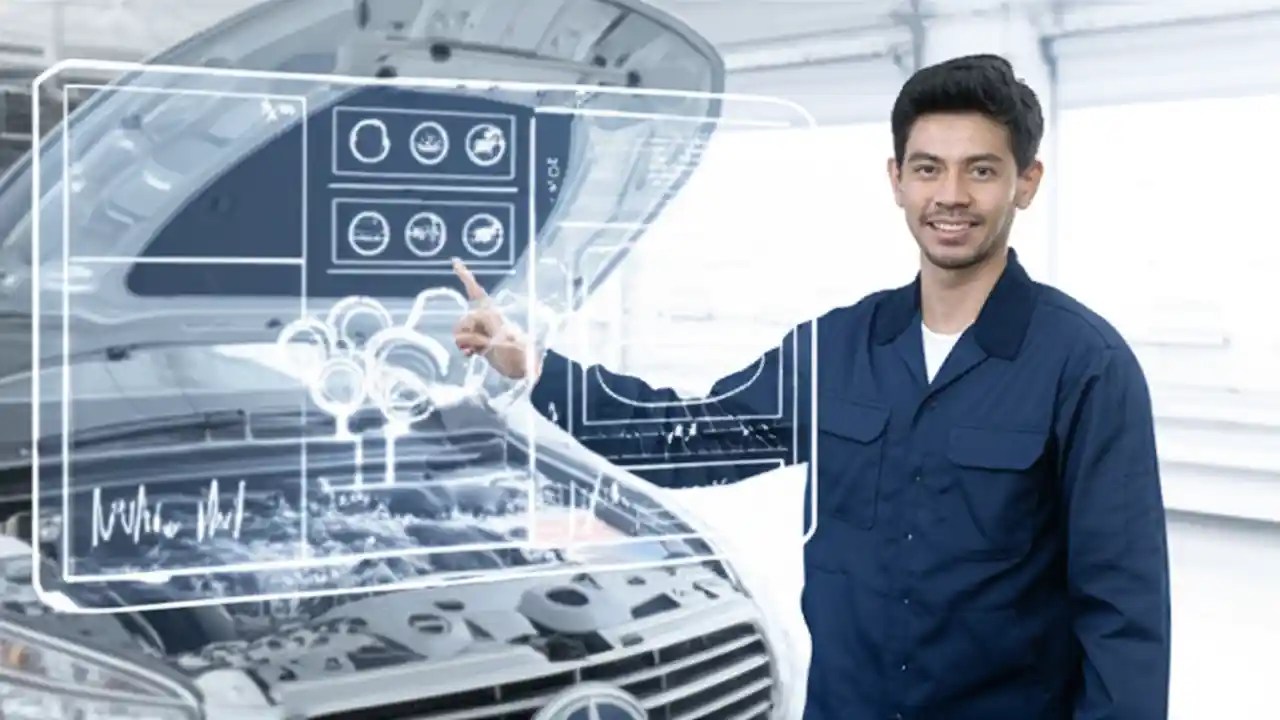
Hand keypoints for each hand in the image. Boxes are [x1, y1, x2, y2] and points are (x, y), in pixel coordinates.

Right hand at [451, 258, 539, 379]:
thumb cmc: (520, 356)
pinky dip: (465, 347)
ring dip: (464, 340)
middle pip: (465, 317)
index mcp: (494, 316)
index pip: (478, 293)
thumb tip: (466, 332)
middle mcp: (488, 321)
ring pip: (462, 330)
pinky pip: (466, 341)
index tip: (455, 263)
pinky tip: (470, 355)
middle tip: (476, 344)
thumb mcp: (504, 342)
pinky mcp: (483, 345)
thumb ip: (483, 335)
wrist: (528, 372)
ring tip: (474, 351)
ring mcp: (485, 333)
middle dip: (464, 328)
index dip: (466, 278)